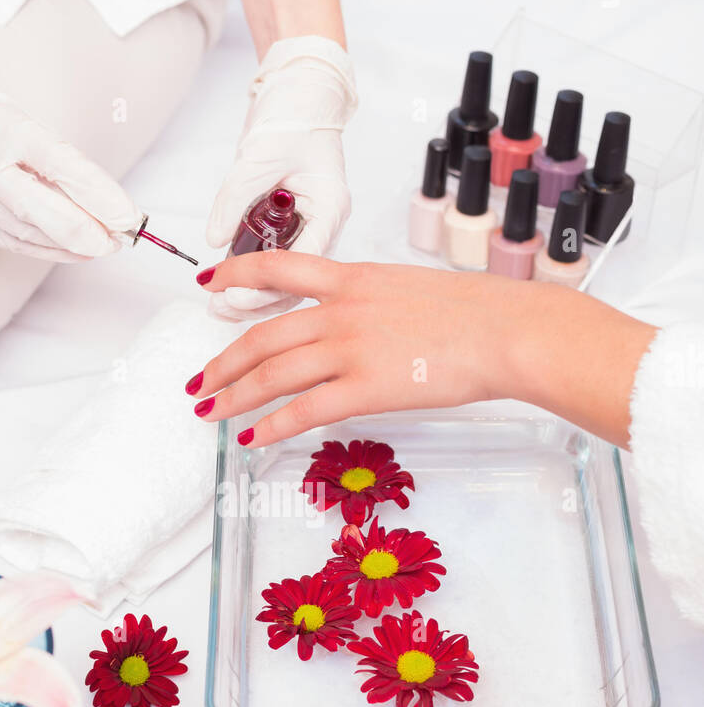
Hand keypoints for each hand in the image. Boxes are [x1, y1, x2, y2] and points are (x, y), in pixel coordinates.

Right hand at [0, 79, 144, 261]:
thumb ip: (75, 172)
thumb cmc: (2, 133)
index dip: (101, 196)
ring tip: (104, 242)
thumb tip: (116, 215)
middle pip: (46, 211)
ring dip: (77, 244)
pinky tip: (78, 251)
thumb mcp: (39, 134)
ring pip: (37, 235)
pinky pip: (22, 246)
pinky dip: (55, 250)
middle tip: (120, 240)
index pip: (64, 166)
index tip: (130, 217)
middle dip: (90, 232)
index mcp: (9, 133)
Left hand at [186, 250, 655, 448]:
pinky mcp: (367, 387)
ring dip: (234, 395)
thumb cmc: (477, 314)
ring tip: (209, 413)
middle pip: (263, 335)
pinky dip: (271, 426)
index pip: (279, 268)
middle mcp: (343, 310)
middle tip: (198, 382)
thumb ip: (373, 306)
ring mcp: (352, 348)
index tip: (207, 283)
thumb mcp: (411, 291)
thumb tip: (354, 328)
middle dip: (223, 362)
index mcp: (354, 279)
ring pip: (273, 373)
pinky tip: (251, 438)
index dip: (235, 274)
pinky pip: (304, 410)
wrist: (508, 331)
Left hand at [205, 36, 355, 320]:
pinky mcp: (293, 225)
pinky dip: (253, 277)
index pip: (304, 259)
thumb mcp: (258, 157)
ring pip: (286, 277)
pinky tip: (229, 288)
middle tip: (220, 309)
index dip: (269, 283)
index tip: (236, 293)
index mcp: (330, 207)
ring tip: (219, 307)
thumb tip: (214, 239)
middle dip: (257, 299)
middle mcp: (325, 223)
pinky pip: (276, 261)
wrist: (300, 91)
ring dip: (253, 294)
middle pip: (296, 279)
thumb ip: (234, 200)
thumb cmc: (294, 115)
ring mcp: (311, 227)